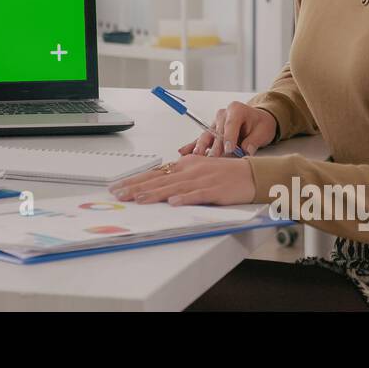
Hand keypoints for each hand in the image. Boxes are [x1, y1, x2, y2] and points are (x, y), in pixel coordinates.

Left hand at [109, 155, 256, 205]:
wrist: (251, 174)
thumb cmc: (224, 174)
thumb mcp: (198, 170)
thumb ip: (179, 177)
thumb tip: (159, 186)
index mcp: (185, 164)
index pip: (155, 172)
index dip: (135, 180)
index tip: (118, 186)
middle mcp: (190, 170)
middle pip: (159, 179)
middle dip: (136, 187)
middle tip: (118, 195)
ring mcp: (202, 180)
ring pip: (173, 187)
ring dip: (154, 194)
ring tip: (137, 199)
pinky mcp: (214, 190)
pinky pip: (197, 195)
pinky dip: (185, 198)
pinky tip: (173, 203)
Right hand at [179, 101, 276, 156]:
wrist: (258, 121)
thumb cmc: (260, 124)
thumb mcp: (263, 131)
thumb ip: (254, 140)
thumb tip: (246, 150)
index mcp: (236, 110)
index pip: (231, 124)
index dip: (229, 137)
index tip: (229, 149)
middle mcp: (223, 114)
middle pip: (217, 132)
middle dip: (216, 147)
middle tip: (214, 159)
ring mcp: (215, 123)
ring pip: (207, 136)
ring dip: (201, 147)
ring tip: (197, 157)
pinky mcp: (211, 132)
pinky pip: (201, 139)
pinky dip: (192, 146)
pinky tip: (183, 152)